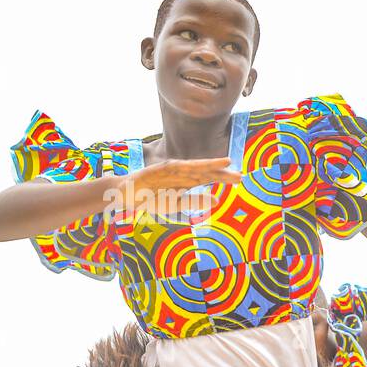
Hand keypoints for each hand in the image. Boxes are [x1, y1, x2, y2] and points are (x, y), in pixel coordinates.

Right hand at [124, 158, 242, 212]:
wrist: (126, 194)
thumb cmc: (151, 198)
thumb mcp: (177, 203)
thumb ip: (195, 201)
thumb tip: (218, 200)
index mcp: (186, 181)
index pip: (208, 179)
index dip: (223, 178)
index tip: (239, 179)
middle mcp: (182, 173)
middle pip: (205, 172)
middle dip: (222, 173)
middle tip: (240, 176)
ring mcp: (171, 170)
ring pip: (194, 168)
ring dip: (210, 166)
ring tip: (227, 163)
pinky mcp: (160, 169)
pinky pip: (178, 168)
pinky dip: (190, 166)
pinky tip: (203, 166)